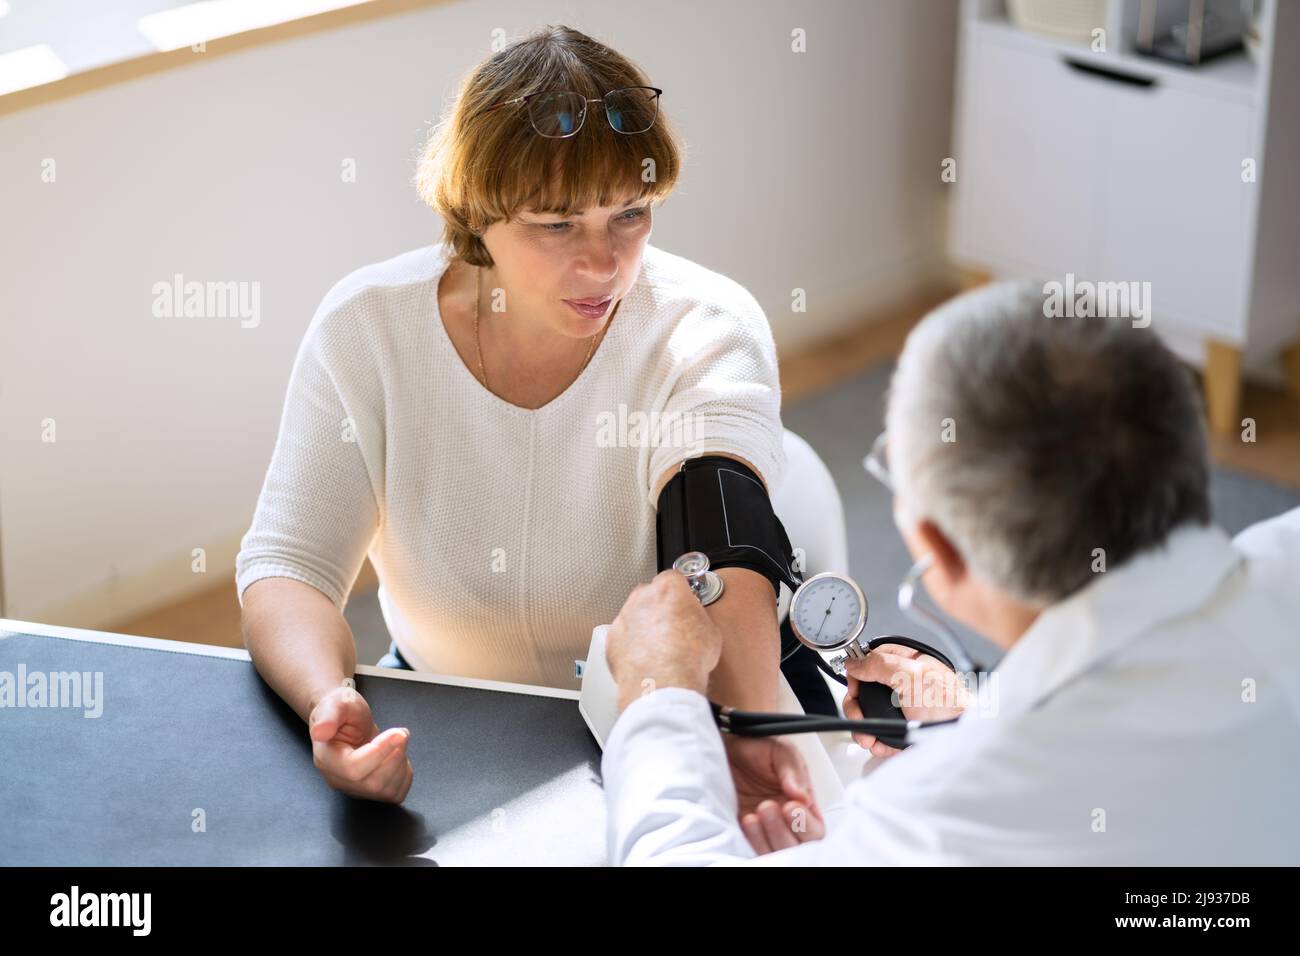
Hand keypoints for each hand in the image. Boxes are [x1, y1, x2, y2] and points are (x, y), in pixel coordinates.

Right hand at [308, 683, 413, 802]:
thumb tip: (320, 732)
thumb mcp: (337, 702)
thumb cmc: (343, 709)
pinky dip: (404, 776)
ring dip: (401, 764)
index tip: (398, 733)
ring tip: (397, 742)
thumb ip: (329, 715)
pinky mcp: (371, 793)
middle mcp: (338, 780)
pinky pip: (395, 794)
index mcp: (326, 759)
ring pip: (386, 791)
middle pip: (373, 783)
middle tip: (400, 733)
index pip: (353, 769)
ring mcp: (355, 789)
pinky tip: (397, 757)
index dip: (380, 752)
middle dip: (395, 756)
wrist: (349, 720)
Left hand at [606, 570, 723, 711]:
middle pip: (650, 595)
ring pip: (634, 617)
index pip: (673, 579)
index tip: (685, 603)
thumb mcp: (711, 631)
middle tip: (673, 627)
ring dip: (644, 628)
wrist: (663, 683)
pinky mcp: (612, 641)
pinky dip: (632, 647)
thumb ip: (698, 617)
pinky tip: (646, 660)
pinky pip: (623, 638)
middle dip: (660, 608)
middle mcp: (642, 599)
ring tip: (660, 649)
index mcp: (667, 589)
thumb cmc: (687, 657)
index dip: (681, 592)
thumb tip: (697, 624)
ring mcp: (624, 619)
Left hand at [724, 734, 825, 853]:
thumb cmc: (759, 744)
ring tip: (753, 815)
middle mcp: (786, 820)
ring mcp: (766, 827)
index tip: (790, 806)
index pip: (815, 828)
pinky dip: (750, 840)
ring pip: (775, 851)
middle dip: (783, 832)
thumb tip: (802, 796)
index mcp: (803, 802)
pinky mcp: (745, 830)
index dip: (806, 824)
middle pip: (798, 847)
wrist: (729, 743)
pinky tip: (745, 819)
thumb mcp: (782, 751)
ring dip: (765, 838)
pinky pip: (752, 848)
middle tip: (768, 806)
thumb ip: (793, 771)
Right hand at [843, 643, 969, 760]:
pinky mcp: (903, 725)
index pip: (867, 661)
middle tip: (860, 718)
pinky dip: (877, 740)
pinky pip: (881, 731)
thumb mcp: (911, 676)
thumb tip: (854, 663)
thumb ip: (879, 664)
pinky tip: (880, 744)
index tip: (855, 691)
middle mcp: (901, 681)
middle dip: (857, 708)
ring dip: (865, 728)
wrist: (961, 734)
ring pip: (870, 713)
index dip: (856, 676)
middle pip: (864, 691)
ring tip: (869, 738)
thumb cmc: (948, 704)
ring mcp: (902, 704)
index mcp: (903, 661)